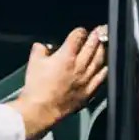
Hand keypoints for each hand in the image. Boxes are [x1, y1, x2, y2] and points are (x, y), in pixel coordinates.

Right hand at [8, 25, 108, 139]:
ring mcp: (86, 78)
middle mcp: (80, 65)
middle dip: (96, 36)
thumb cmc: (36, 88)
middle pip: (92, 45)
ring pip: (99, 60)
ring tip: (103, 45)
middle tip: (100, 30)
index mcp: (66, 56)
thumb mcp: (33, 63)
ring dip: (102, 50)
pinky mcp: (88, 91)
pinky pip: (101, 77)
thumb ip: (39, 50)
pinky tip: (105, 66)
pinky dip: (104, 70)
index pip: (77, 37)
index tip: (80, 31)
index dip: (79, 31)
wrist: (41, 110)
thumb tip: (42, 45)